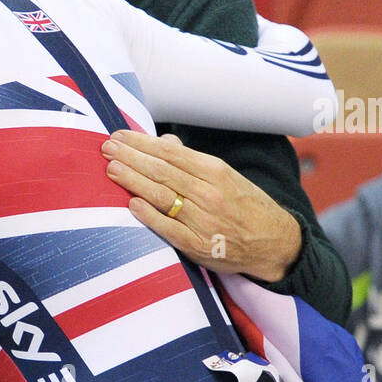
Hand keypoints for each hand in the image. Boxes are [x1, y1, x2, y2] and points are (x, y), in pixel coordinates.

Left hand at [101, 131, 301, 281]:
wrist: (275, 243)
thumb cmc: (245, 205)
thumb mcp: (226, 176)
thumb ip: (191, 161)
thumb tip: (163, 142)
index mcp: (215, 171)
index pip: (170, 152)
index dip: (141, 143)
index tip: (118, 136)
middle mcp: (208, 193)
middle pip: (162, 170)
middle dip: (130, 157)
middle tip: (106, 148)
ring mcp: (203, 220)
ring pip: (162, 195)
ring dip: (133, 180)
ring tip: (111, 169)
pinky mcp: (197, 245)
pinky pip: (169, 228)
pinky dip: (149, 215)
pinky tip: (131, 203)